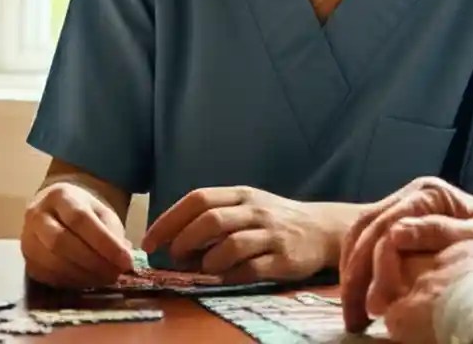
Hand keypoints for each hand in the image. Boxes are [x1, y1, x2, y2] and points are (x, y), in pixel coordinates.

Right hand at [21, 182, 133, 288]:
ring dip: (83, 275)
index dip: (104, 243)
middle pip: (61, 242)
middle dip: (93, 262)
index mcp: (60, 196)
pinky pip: (47, 275)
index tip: (126, 260)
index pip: (80, 219)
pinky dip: (71, 282)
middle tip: (115, 274)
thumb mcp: (102, 212)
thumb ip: (112, 233)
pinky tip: (89, 281)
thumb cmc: (83, 211)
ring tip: (105, 278)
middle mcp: (37, 215)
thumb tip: (123, 260)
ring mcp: (27, 238)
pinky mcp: (26, 259)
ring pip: (52, 262)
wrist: (56, 210)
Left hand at [141, 186, 335, 282]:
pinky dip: (230, 276)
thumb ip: (214, 216)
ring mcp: (272, 234)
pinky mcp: (284, 259)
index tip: (150, 242)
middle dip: (184, 241)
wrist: (323, 229)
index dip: (169, 220)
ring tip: (202, 269)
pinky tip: (224, 278)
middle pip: (211, 221)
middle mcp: (256, 210)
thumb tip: (173, 241)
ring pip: (230, 245)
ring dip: (207, 262)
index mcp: (242, 194)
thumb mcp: (246, 206)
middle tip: (174, 258)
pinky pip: (251, 270)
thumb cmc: (274, 220)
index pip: (198, 199)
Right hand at [340, 177, 472, 331]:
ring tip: (352, 310)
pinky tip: (359, 293)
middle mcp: (412, 193)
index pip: (385, 226)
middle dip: (354, 273)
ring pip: (360, 232)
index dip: (370, 266)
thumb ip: (442, 233)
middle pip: (366, 228)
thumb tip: (396, 234)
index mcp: (429, 193)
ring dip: (351, 271)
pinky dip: (358, 265)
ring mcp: (404, 203)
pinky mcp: (401, 218)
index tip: (369, 303)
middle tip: (352, 314)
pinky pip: (368, 238)